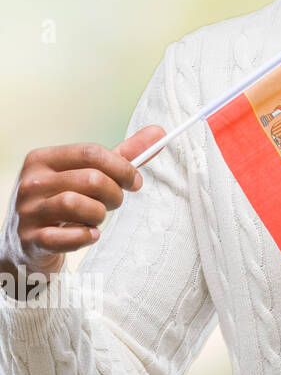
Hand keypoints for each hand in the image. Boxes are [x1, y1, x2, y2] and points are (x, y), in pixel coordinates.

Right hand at [1, 126, 163, 278]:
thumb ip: (123, 155)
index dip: (122, 167)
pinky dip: (86, 237)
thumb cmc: (65, 200)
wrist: (28, 242)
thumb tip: (159, 132)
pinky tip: (87, 235)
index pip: (91, 152)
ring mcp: (28, 211)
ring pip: (77, 204)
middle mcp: (31, 181)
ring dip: (98, 215)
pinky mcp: (30, 239)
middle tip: (113, 203)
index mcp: (43, 159)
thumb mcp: (88, 174)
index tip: (135, 182)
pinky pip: (68, 237)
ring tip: (95, 218)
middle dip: (114, 194)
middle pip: (91, 179)